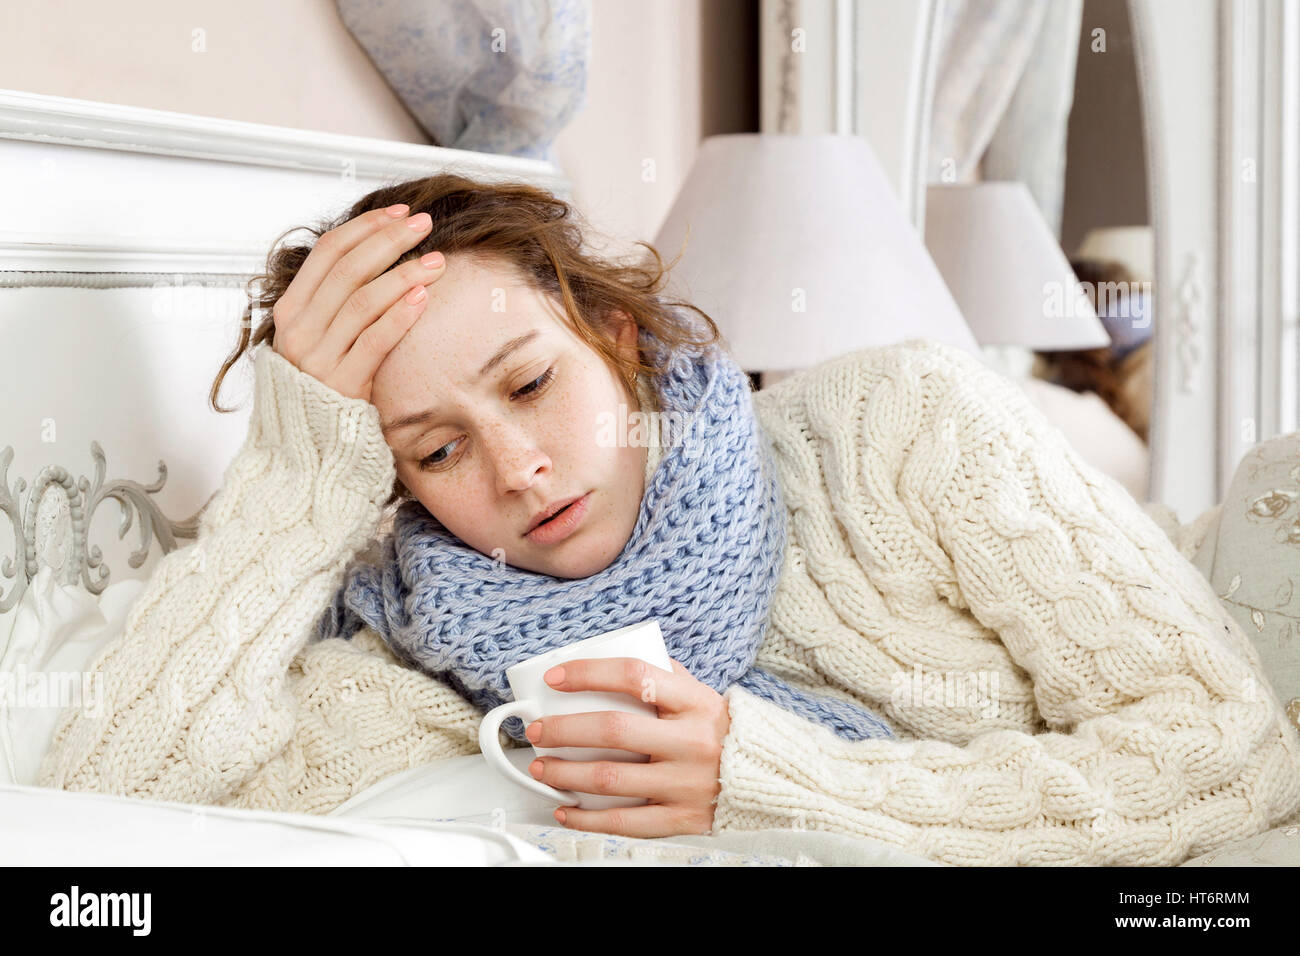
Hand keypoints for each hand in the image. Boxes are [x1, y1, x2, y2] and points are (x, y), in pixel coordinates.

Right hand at [270, 204, 446, 402]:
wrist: (310, 448)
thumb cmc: (324, 386)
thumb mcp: (318, 337)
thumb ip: (336, 301)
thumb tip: (376, 253)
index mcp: (291, 309)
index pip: (328, 252)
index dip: (365, 227)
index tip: (398, 213)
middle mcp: (298, 329)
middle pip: (348, 269)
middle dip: (389, 240)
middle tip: (424, 224)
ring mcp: (317, 358)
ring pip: (363, 301)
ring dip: (404, 275)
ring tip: (437, 261)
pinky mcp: (342, 384)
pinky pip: (374, 341)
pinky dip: (399, 315)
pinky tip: (423, 298)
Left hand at [525, 656, 730, 837]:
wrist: (771, 780)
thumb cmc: (723, 732)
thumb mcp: (702, 696)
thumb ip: (665, 676)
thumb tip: (613, 656)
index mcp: (696, 702)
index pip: (635, 676)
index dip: (590, 673)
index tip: (556, 677)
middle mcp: (691, 742)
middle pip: (614, 730)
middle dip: (564, 729)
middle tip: (536, 728)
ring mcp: (686, 784)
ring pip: (611, 778)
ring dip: (565, 772)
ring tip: (541, 766)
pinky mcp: (682, 819)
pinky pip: (625, 822)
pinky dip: (587, 818)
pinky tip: (564, 808)